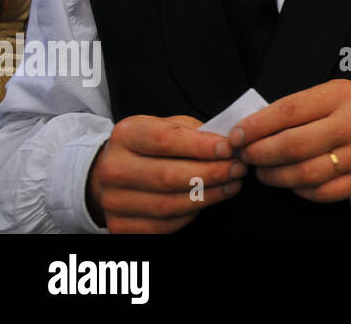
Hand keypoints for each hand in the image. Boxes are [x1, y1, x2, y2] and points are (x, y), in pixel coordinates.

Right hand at [86, 115, 244, 232]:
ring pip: (168, 205)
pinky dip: (192, 213)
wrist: (116, 170)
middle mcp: (112, 168)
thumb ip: (195, 132)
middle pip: (168, 176)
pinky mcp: (120, 225)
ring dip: (208, 196)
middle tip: (238, 168)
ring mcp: (113, 201)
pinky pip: (164, 225)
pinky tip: (209, 200)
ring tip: (232, 184)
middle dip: (211, 173)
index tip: (229, 148)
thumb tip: (228, 145)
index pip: (165, 140)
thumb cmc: (152, 145)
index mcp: (125, 135)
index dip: (200, 146)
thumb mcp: (169, 125)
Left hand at [230, 79, 350, 201]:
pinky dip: (298, 190)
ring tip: (263, 171)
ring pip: (305, 174)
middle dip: (261, 154)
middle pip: (294, 146)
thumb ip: (294, 109)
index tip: (237, 136)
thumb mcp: (328, 94)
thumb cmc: (350, 110)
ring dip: (275, 176)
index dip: (257, 126)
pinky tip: (290, 182)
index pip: (289, 111)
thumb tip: (249, 130)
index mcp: (340, 96)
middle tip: (246, 156)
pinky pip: (321, 193)